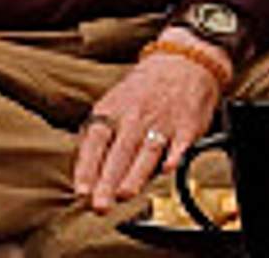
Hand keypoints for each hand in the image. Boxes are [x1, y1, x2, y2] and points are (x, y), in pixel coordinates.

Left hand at [72, 28, 228, 212]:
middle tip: (100, 206)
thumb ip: (102, 132)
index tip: (82, 191)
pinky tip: (168, 170)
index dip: (87, 166)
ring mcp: (161, 121)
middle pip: (119, 152)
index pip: (95, 141)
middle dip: (108, 181)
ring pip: (146, 151)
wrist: (181, 62)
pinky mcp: (186, 126)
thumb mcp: (115, 101)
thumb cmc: (144, 89)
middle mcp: (135, 116)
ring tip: (124, 195)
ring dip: (135, 175)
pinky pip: (179, 144)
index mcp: (113, 110)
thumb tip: (86, 168)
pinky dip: (174, 156)